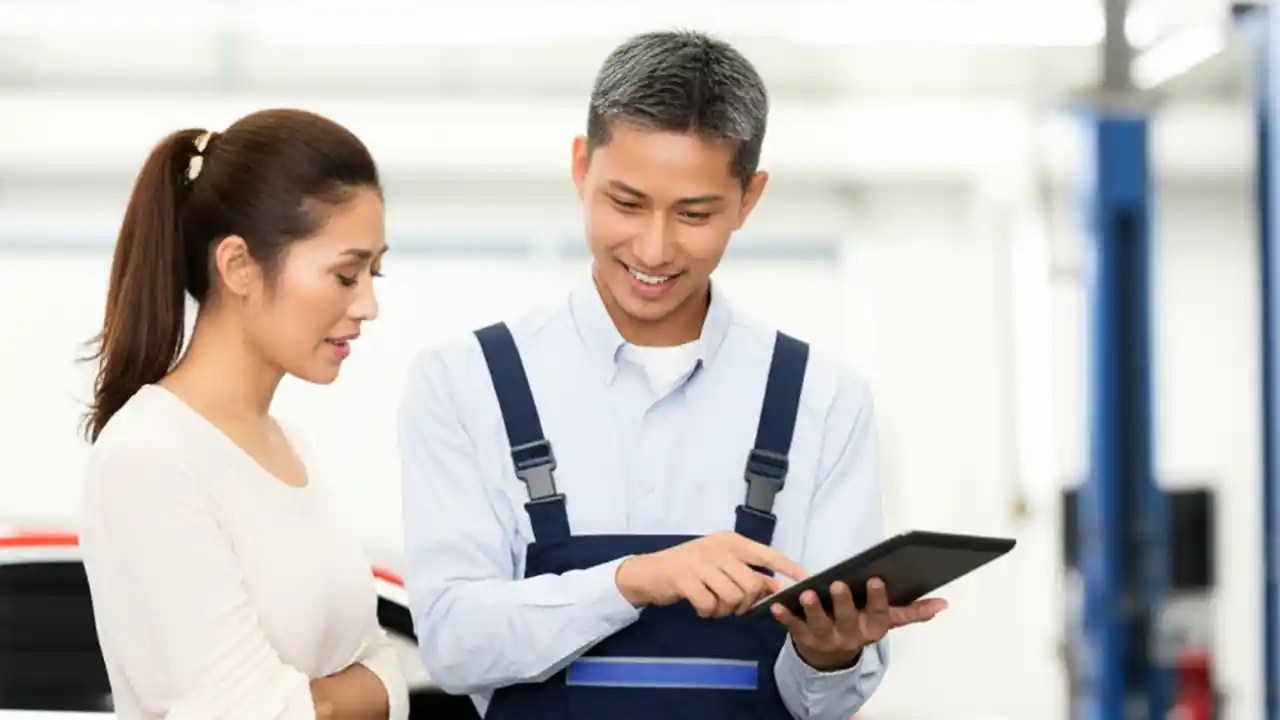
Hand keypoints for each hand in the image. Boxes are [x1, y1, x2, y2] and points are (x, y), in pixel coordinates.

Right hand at [615, 531, 807, 617]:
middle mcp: (718, 547)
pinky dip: (708, 613)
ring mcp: (700, 561)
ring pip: (733, 596)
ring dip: (726, 610)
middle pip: (751, 584)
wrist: (650, 572)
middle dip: (747, 603)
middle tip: (734, 607)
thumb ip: (746, 572)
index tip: (805, 578)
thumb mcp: (720, 564)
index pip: (766, 553)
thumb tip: (776, 586)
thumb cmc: (690, 568)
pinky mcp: (684, 578)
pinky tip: (701, 607)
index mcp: (730, 541)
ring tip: (715, 607)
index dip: (787, 566)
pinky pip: (710, 605)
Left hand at [771, 578, 947, 670]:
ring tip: (807, 593)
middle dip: (844, 603)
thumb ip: (912, 611)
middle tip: (838, 584)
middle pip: (848, 619)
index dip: (878, 599)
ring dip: (813, 609)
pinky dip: (785, 616)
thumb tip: (942, 603)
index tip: (876, 579)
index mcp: (873, 628)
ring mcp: (826, 638)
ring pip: (820, 625)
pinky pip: (793, 627)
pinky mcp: (803, 637)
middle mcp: (851, 635)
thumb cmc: (860, 626)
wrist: (831, 656)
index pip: (880, 615)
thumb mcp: (885, 620)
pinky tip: (777, 604)